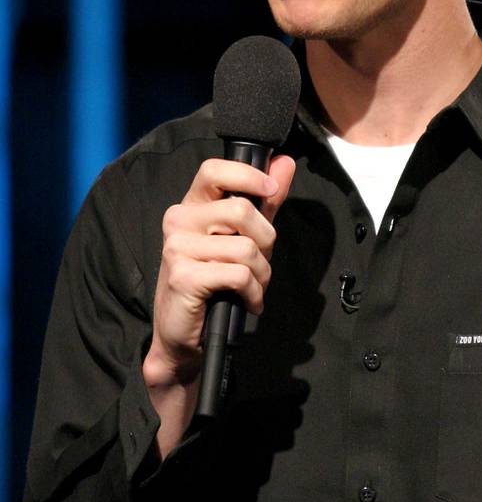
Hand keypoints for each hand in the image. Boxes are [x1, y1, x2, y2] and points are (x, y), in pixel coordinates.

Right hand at [142, 154, 294, 452]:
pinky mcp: (183, 276)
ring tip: (252, 287)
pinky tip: (247, 301)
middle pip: (242, 211)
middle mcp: (178, 222)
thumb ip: (263, 201)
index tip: (270, 190)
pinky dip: (254, 293)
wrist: (182, 337)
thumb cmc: (213, 285)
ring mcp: (177, 249)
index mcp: (190, 207)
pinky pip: (239, 275)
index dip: (248, 175)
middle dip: (265, 241)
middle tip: (260, 264)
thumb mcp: (240, 237)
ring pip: (245, 248)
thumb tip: (285, 163)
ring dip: (261, 274)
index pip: (214, 170)